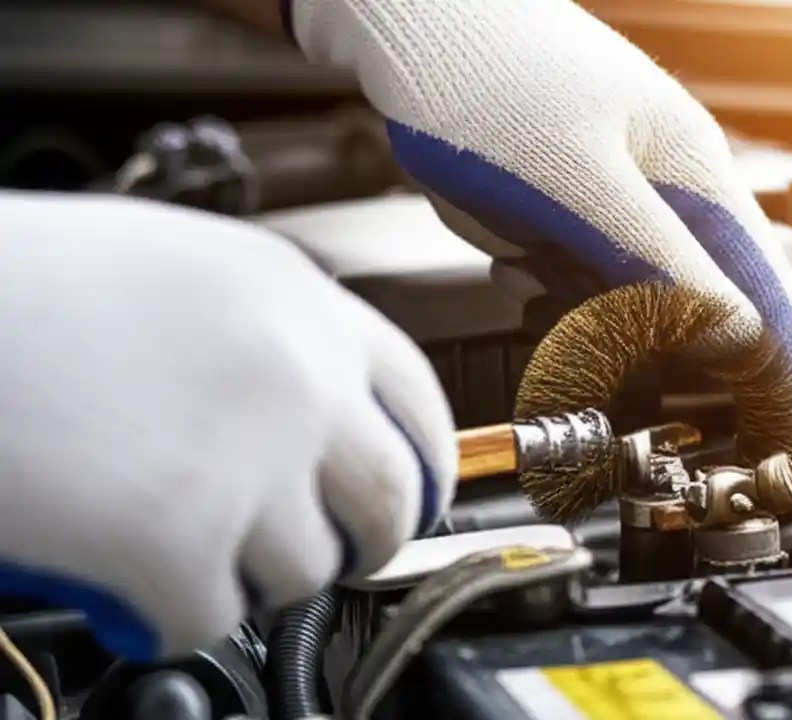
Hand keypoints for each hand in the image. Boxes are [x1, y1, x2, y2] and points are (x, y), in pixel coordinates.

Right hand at [0, 191, 454, 658]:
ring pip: (306, 569)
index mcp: (296, 300)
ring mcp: (248, 457)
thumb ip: (263, 339)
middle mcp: (296, 375)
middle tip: (313, 553)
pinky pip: (213, 620)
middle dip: (357, 541)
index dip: (422, 462)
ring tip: (175, 547)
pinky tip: (122, 581)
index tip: (411, 497)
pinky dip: (168, 617)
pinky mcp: (179, 538)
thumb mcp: (175, 274)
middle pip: (389, 498)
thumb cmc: (18, 292)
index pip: (418, 400)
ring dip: (249, 577)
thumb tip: (314, 412)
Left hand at [290, 0, 791, 475]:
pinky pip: (574, 283)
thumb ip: (658, 264)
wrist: (403, 16)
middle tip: (639, 389)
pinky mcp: (562, 213)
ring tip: (539, 279)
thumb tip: (739, 340)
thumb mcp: (576, 180)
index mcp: (694, 175)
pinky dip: (545, 292)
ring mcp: (612, 202)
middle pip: (699, 310)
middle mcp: (665, 191)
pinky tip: (514, 258)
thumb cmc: (484, 70)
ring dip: (591, 322)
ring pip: (631, 305)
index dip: (784, 380)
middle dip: (667, 356)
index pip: (765, 296)